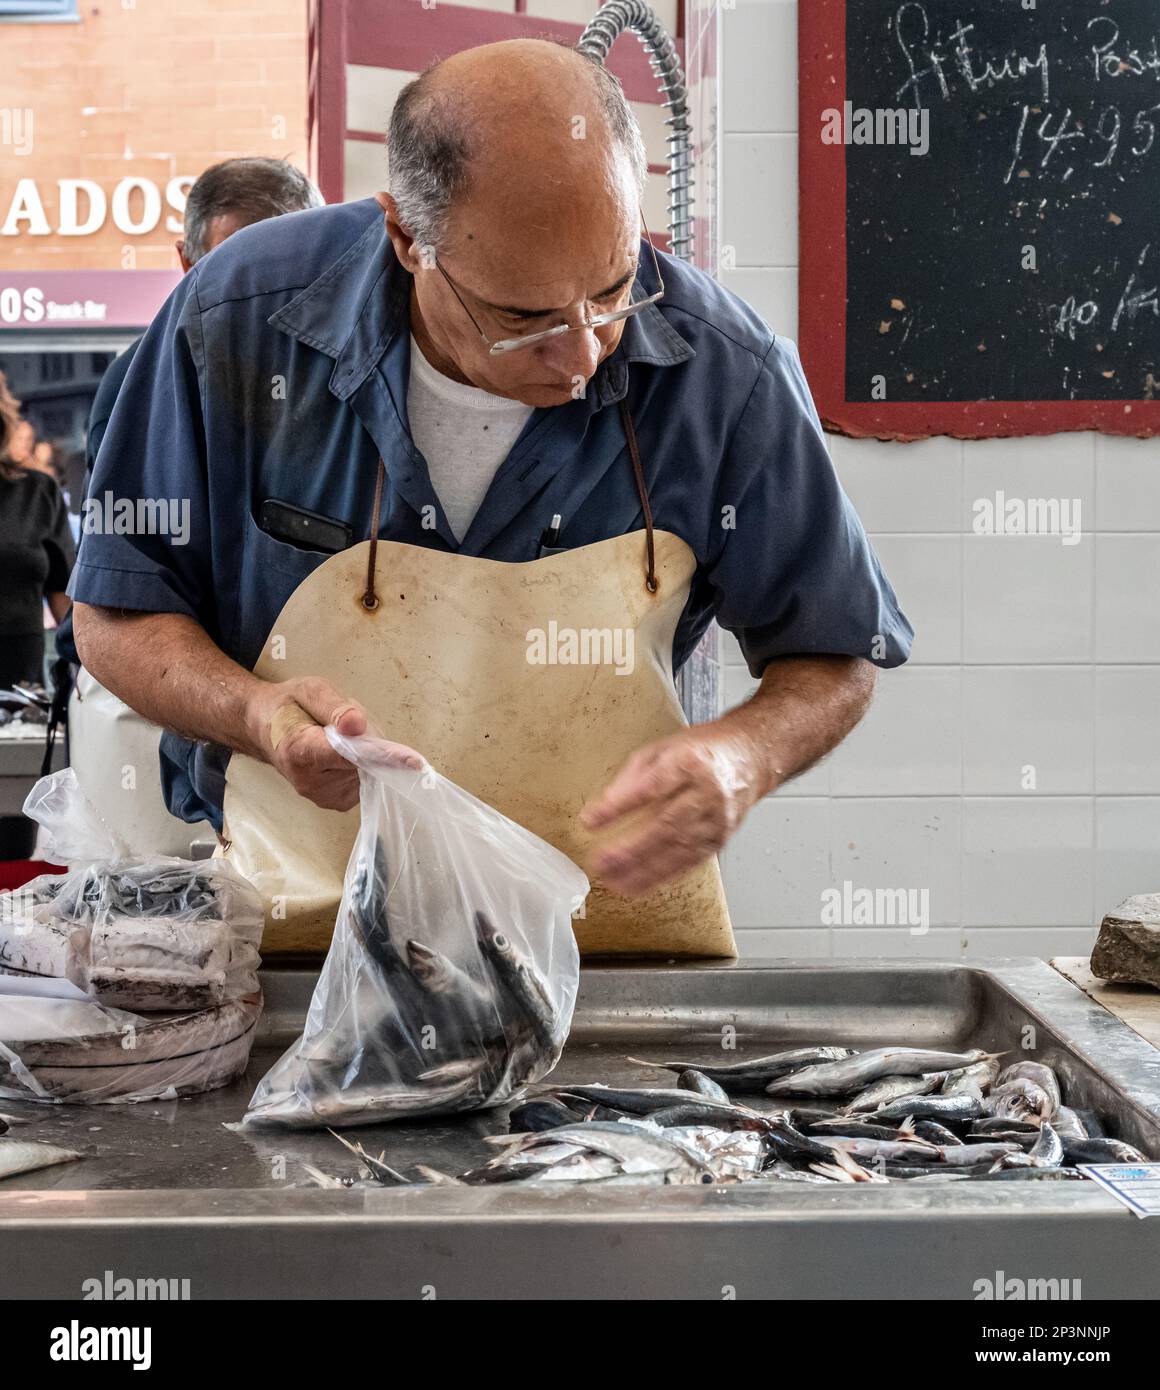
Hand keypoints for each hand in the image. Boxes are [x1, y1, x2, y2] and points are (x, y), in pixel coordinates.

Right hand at [245, 677, 370, 811]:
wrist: (264, 729)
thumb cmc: (288, 707)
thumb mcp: (309, 690)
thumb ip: (335, 707)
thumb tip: (358, 725)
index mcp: (300, 751)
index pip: (349, 756)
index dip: (382, 757)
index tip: (414, 763)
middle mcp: (311, 782)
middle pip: (365, 762)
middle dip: (368, 738)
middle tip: (345, 720)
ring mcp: (324, 797)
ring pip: (368, 771)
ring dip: (364, 750)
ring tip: (338, 735)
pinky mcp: (337, 802)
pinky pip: (365, 779)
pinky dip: (362, 763)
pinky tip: (342, 752)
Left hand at [580, 722, 770, 895]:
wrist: (750, 757)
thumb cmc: (703, 751)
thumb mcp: (662, 748)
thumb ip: (633, 775)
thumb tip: (606, 805)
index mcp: (690, 762)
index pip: (651, 787)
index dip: (620, 805)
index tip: (592, 820)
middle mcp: (707, 792)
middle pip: (666, 824)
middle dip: (631, 847)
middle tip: (600, 861)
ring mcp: (717, 819)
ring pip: (678, 849)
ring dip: (643, 870)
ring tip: (613, 880)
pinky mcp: (720, 839)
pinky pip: (689, 862)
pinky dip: (662, 876)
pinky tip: (638, 884)